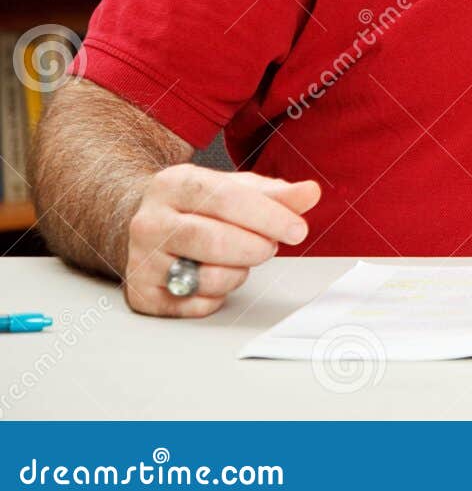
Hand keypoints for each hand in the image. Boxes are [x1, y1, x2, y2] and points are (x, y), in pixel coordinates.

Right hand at [123, 167, 321, 317]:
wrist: (144, 224)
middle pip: (216, 241)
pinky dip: (218, 295)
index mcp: (174, 184)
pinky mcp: (142, 295)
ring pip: (208, 277)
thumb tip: (310, 192)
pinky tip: (212, 275)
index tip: (298, 230)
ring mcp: (141, 260)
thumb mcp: (236, 189)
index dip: (268, 217)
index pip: (226, 200)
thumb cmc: (199, 206)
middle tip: (268, 246)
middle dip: (256, 247)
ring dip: (238, 272)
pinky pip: (197, 305)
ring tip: (237, 258)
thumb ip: (276, 193)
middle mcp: (149, 222)